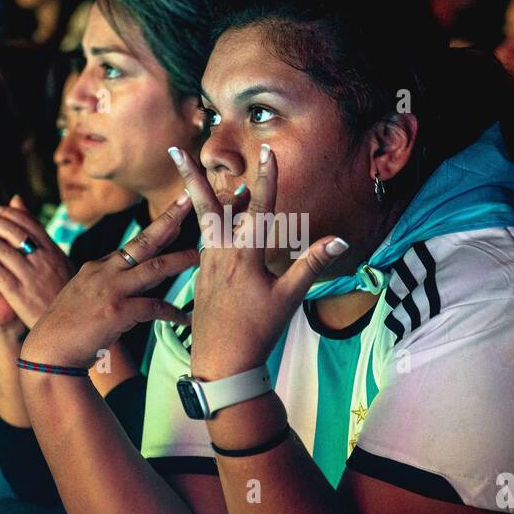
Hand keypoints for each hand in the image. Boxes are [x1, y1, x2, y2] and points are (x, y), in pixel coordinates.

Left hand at [0, 196, 75, 328]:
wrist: (70, 326)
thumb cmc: (65, 296)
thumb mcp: (64, 267)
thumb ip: (48, 246)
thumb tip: (39, 232)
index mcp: (54, 253)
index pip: (30, 225)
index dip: (10, 214)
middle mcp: (44, 261)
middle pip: (15, 233)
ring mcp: (32, 277)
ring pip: (4, 251)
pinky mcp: (20, 294)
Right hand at [21, 193, 197, 368]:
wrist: (49, 351)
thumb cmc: (67, 329)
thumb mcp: (85, 297)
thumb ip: (109, 288)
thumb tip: (134, 290)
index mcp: (98, 268)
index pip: (134, 244)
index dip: (158, 228)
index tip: (176, 212)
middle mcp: (105, 272)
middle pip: (144, 241)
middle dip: (169, 219)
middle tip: (191, 200)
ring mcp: (111, 290)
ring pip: (155, 269)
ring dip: (181, 261)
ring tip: (201, 257)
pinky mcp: (117, 312)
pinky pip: (154, 308)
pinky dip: (172, 313)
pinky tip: (185, 319)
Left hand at [171, 146, 349, 379]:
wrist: (222, 364)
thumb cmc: (258, 332)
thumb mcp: (288, 298)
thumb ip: (311, 265)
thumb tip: (338, 239)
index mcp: (243, 257)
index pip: (259, 209)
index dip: (268, 178)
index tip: (268, 150)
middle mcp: (220, 256)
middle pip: (207, 208)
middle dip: (192, 177)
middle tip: (175, 149)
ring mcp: (207, 267)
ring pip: (203, 224)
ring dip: (202, 197)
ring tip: (196, 175)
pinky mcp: (201, 279)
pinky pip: (203, 243)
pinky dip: (208, 225)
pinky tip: (212, 223)